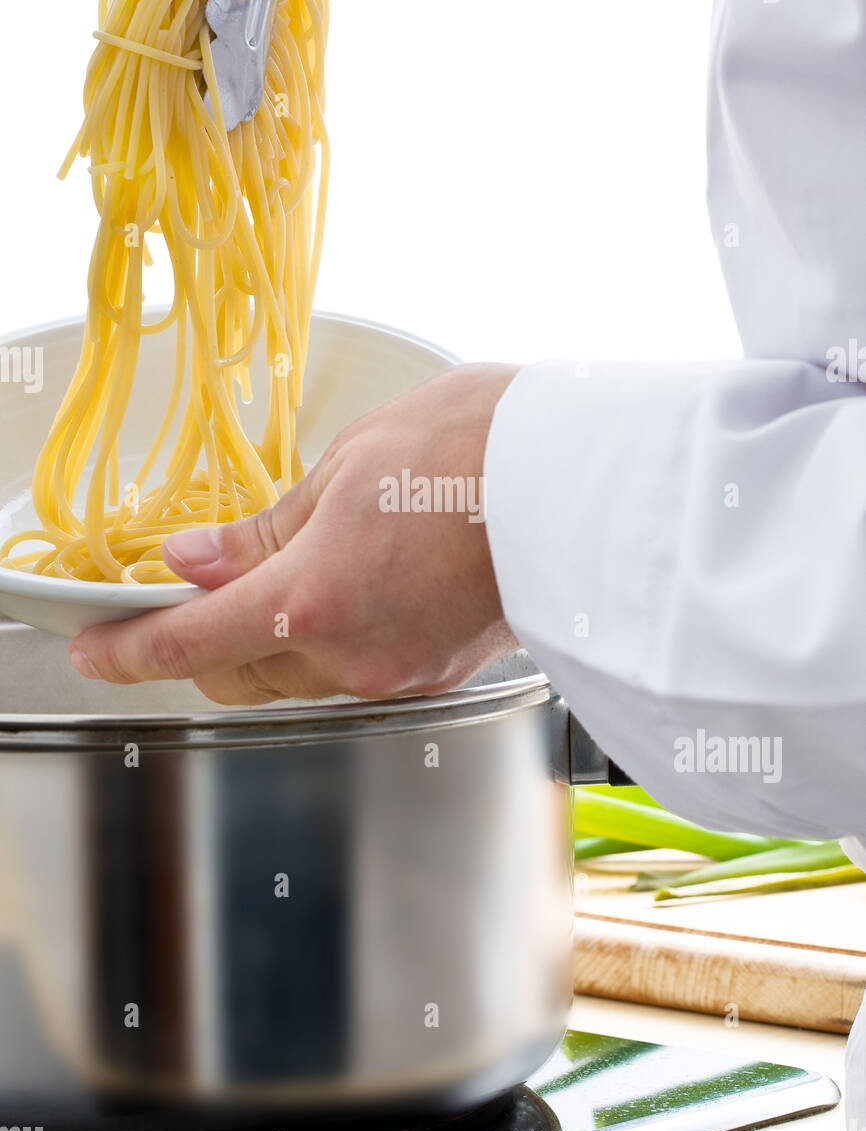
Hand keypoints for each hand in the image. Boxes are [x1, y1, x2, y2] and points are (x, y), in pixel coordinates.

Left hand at [69, 364, 520, 703]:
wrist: (580, 477)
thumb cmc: (471, 448)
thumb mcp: (343, 470)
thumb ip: (260, 533)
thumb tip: (194, 562)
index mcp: (311, 601)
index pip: (188, 644)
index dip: (127, 652)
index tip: (93, 652)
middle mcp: (350, 657)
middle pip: (234, 677)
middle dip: (198, 645)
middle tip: (194, 591)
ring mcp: (397, 674)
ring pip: (292, 681)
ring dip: (265, 642)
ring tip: (284, 576)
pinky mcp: (435, 674)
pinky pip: (349, 675)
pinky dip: (324, 644)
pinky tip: (344, 592)